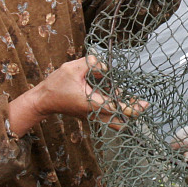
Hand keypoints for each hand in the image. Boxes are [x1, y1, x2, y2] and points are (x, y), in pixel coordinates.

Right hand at [9, 54, 145, 135]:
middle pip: (119, 122)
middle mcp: (94, 112)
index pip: (118, 109)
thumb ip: (92, 63)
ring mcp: (92, 115)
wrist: (42, 100)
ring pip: (114, 119)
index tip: (144, 103)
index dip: (132, 108)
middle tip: (140, 103)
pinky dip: (112, 105)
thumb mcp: (72, 68)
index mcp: (92, 103)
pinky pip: (106, 113)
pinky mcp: (89, 113)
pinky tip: (111, 90)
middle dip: (131, 114)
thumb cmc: (56, 85)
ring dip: (122, 107)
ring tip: (124, 92)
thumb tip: (107, 66)